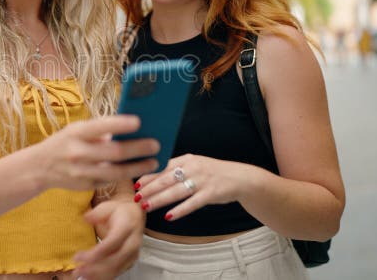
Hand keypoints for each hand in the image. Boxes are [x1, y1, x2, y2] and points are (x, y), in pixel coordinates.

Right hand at [36, 115, 159, 190]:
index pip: (100, 126)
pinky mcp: (85, 186)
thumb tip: (131, 130)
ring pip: (115, 171)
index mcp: (75, 133)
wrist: (40, 167)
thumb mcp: (76, 130)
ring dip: (138, 167)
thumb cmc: (65, 142)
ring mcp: (81, 172)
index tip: (139, 121)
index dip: (120, 124)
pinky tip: (139, 169)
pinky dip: (126, 175)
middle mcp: (77, 152)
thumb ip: (99, 130)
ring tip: (154, 162)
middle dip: (137, 148)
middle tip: (156, 145)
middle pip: (113, 152)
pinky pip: (110, 180)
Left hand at [73, 199, 143, 278]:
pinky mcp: (130, 262)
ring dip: (97, 275)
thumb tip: (86, 218)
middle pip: (114, 260)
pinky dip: (103, 276)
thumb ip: (97, 213)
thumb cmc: (120, 212)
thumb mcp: (108, 207)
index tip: (79, 257)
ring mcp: (132, 254)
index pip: (112, 243)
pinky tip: (90, 277)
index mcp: (127, 227)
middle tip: (77, 270)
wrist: (136, 217)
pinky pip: (117, 272)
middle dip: (94, 268)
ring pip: (115, 269)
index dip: (95, 253)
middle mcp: (132, 243)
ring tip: (80, 275)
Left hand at [134, 154, 251, 220]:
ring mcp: (202, 181)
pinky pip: (192, 203)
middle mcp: (193, 168)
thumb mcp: (195, 164)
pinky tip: (169, 216)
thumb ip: (177, 168)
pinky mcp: (211, 194)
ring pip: (176, 192)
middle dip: (149, 189)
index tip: (135, 184)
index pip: (163, 167)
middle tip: (136, 197)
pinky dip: (179, 210)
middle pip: (166, 180)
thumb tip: (153, 175)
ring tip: (146, 206)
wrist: (241, 178)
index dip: (148, 176)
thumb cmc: (213, 173)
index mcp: (187, 159)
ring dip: (159, 200)